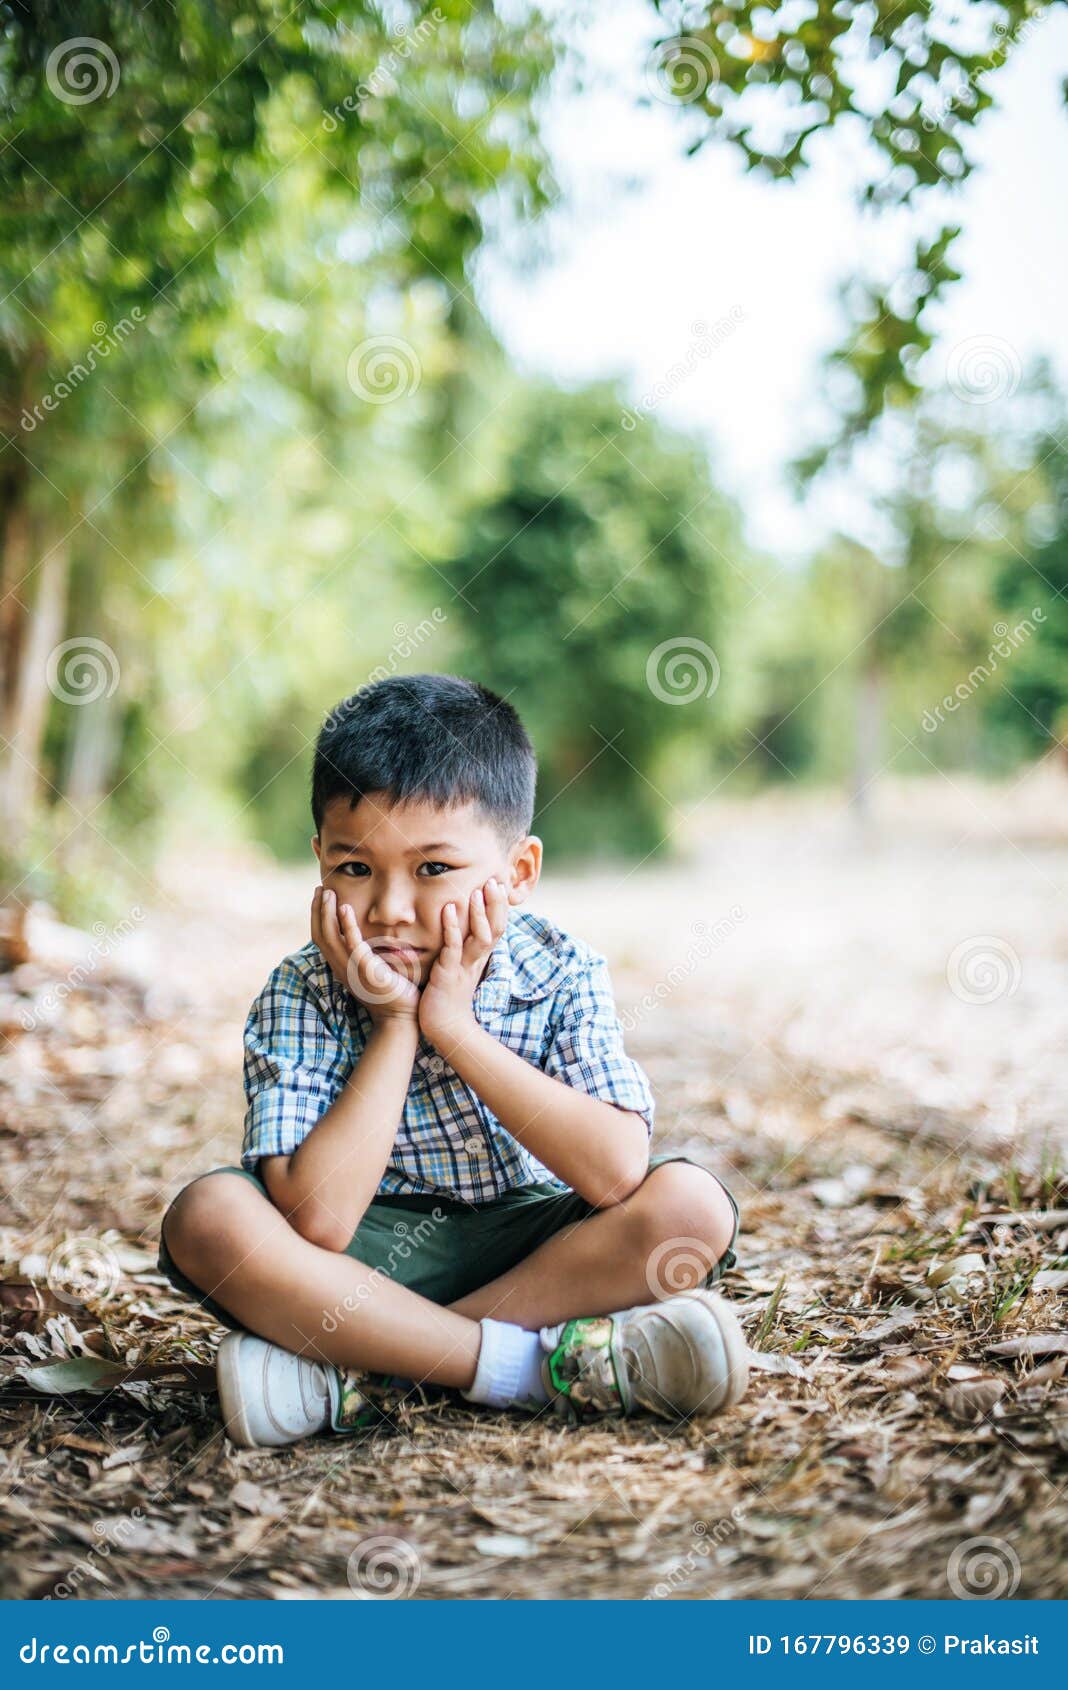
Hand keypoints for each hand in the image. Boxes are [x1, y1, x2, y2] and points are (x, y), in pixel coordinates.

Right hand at [311, 886, 419, 1024]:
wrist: (403, 1017)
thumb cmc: (393, 994)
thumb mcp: (373, 971)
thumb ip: (366, 955)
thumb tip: (368, 937)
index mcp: (342, 968)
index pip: (321, 940)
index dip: (317, 918)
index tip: (320, 897)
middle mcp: (342, 969)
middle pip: (320, 936)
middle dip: (318, 911)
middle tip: (320, 888)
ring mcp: (352, 971)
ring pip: (331, 938)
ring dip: (327, 913)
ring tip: (328, 892)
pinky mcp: (366, 971)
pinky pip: (352, 945)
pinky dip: (346, 925)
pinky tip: (345, 908)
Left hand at [418, 877, 509, 1054]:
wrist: (444, 1026)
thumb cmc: (449, 994)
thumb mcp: (461, 966)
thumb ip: (465, 946)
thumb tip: (467, 927)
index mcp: (480, 956)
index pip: (497, 926)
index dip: (500, 906)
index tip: (499, 883)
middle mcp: (477, 959)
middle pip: (495, 928)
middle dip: (496, 904)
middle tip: (495, 880)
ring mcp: (464, 966)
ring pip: (480, 937)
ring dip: (479, 914)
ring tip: (477, 891)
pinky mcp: (448, 973)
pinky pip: (453, 948)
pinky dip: (452, 928)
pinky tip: (448, 910)